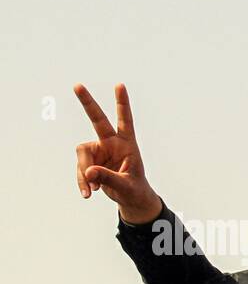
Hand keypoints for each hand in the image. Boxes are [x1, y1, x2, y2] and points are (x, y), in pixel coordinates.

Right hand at [74, 83, 162, 224]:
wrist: (130, 198)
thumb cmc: (134, 190)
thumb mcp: (126, 186)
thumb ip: (109, 178)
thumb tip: (89, 172)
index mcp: (127, 144)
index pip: (125, 121)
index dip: (122, 104)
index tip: (120, 85)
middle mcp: (111, 143)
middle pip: (97, 119)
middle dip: (87, 102)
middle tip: (77, 85)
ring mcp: (99, 151)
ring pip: (83, 155)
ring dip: (84, 174)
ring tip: (92, 190)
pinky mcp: (90, 161)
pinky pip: (80, 169)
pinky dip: (82, 182)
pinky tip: (88, 194)